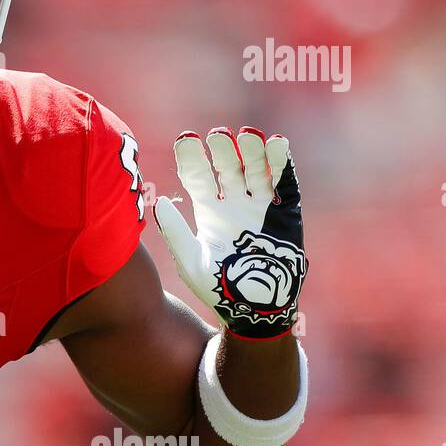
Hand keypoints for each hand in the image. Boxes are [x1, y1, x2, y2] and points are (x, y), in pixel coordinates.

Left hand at [153, 127, 305, 339]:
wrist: (256, 310)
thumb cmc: (218, 289)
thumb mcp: (191, 262)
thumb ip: (176, 233)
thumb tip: (158, 202)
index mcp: (208, 210)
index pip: (198, 176)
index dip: (192, 157)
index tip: (186, 138)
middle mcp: (234, 202)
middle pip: (227, 167)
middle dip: (223, 151)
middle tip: (218, 136)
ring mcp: (261, 205)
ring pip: (256, 170)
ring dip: (252, 152)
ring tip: (247, 136)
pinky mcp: (287, 213)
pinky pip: (285, 183)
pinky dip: (282, 164)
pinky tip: (278, 145)